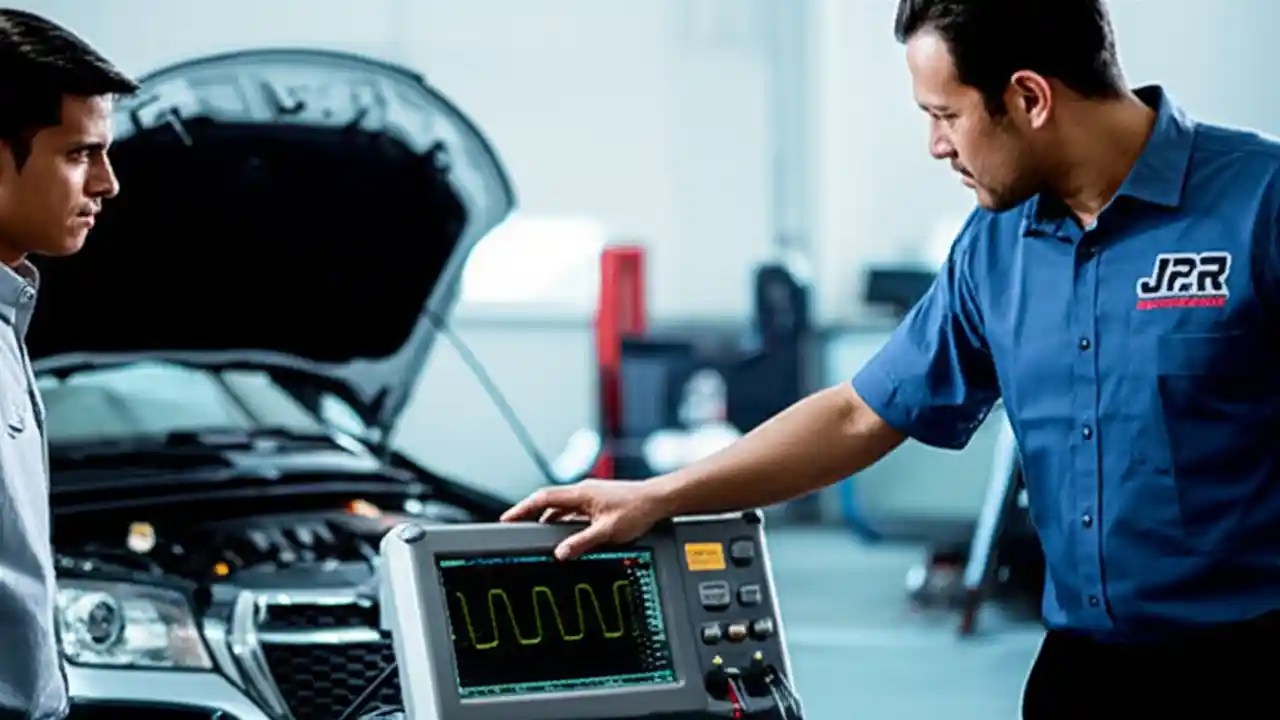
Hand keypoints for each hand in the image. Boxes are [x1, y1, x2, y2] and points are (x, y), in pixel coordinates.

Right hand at [500, 478, 669, 559]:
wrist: (659, 500)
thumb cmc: (638, 509)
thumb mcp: (607, 531)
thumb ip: (581, 543)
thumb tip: (560, 553)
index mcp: (581, 494)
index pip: (542, 499)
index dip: (521, 509)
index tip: (506, 519)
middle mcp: (583, 492)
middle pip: (548, 504)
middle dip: (531, 517)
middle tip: (516, 530)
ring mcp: (591, 498)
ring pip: (563, 510)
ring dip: (550, 523)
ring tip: (540, 539)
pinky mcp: (599, 504)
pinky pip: (575, 514)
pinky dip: (566, 525)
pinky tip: (568, 538)